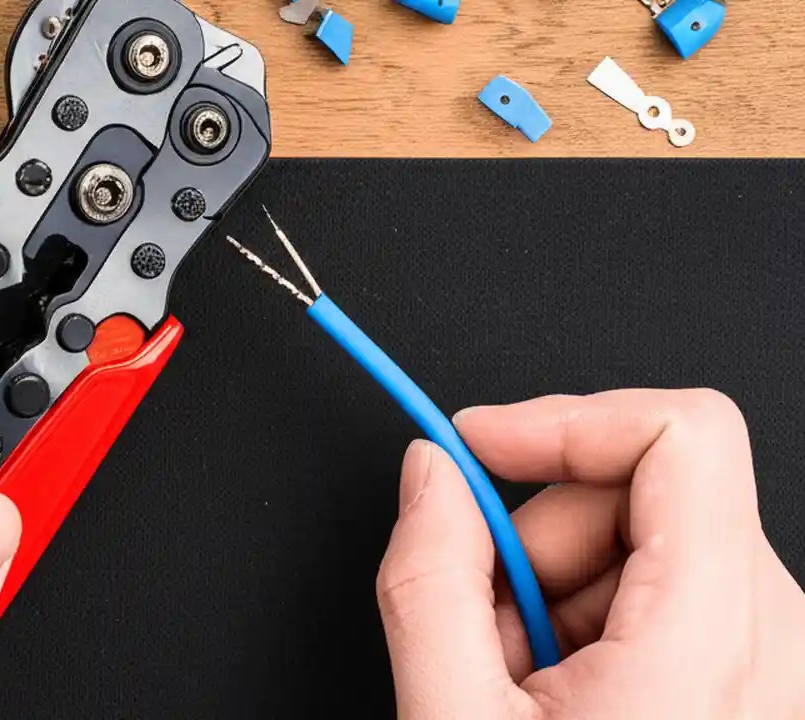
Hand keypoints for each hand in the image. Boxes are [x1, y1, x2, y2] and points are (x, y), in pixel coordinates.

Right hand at [377, 389, 804, 718]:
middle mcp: (775, 641)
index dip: (562, 419)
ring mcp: (770, 663)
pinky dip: (589, 621)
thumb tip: (428, 476)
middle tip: (484, 622)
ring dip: (555, 588)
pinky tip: (559, 698)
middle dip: (537, 537)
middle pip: (647, 488)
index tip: (475, 446)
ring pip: (648, 542)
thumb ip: (426, 576)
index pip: (679, 434)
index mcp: (715, 642)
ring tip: (519, 684)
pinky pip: (663, 590)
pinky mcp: (750, 678)